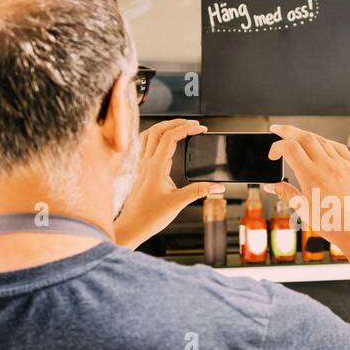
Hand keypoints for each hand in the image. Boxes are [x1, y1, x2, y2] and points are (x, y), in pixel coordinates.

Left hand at [114, 119, 223, 249]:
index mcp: (155, 167)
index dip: (187, 128)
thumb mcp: (178, 203)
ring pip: (149, 135)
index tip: (201, 129)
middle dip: (177, 122)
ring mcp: (141, 165)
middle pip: (159, 130)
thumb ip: (199, 191)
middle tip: (194, 124)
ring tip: (179, 127)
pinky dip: (154, 137)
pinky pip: (144, 145)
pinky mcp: (139, 170)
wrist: (131, 226)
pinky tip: (162, 142)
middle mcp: (146, 162)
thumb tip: (218, 186)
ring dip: (164, 127)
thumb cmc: (149, 217)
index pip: (170, 137)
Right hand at [265, 124, 349, 259]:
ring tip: (297, 138)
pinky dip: (326, 143)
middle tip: (277, 130)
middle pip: (304, 137)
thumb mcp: (304, 210)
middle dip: (288, 131)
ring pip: (321, 140)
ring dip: (306, 136)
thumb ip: (286, 193)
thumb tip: (271, 186)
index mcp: (312, 177)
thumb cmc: (333, 225)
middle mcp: (328, 166)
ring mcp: (343, 165)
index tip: (272, 155)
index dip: (277, 147)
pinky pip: (338, 148)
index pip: (290, 148)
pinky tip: (321, 146)